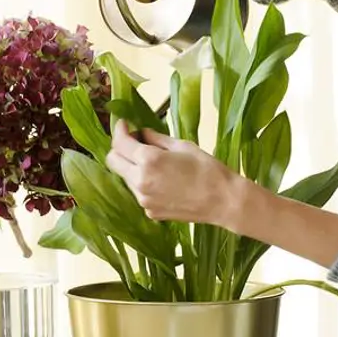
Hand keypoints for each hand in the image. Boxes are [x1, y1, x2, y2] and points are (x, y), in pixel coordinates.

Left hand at [105, 119, 236, 223]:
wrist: (223, 201)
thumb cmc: (208, 169)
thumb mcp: (182, 145)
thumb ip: (156, 138)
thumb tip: (141, 134)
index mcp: (149, 160)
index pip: (120, 143)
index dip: (119, 130)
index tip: (124, 124)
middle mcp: (140, 181)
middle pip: (113, 161)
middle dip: (120, 148)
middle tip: (135, 142)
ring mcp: (143, 199)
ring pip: (125, 177)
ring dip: (132, 167)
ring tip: (156, 163)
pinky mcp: (150, 212)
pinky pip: (139, 192)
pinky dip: (144, 183)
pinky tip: (164, 181)